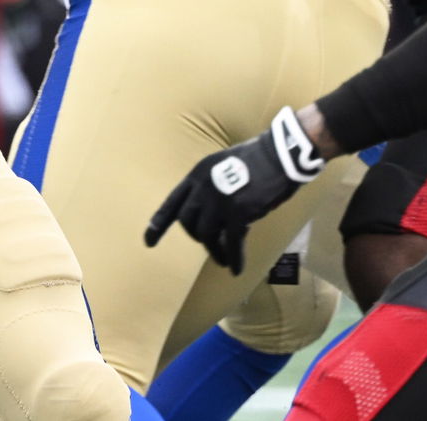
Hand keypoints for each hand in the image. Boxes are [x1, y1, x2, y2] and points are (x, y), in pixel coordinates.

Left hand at [146, 107, 324, 273]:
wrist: (278, 156)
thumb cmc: (256, 161)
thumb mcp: (224, 169)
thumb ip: (215, 192)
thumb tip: (221, 223)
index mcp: (196, 175)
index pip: (171, 203)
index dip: (158, 225)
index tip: (148, 243)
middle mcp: (201, 189)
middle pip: (188, 223)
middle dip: (197, 236)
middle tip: (211, 244)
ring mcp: (217, 201)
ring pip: (206, 235)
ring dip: (215, 251)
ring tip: (222, 260)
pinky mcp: (236, 213)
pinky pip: (232, 243)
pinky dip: (234, 258)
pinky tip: (236, 269)